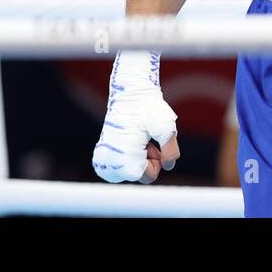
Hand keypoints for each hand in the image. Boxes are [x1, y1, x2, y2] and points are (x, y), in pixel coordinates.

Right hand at [92, 51, 180, 183]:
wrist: (130, 94)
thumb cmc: (148, 108)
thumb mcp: (165, 125)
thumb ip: (170, 149)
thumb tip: (167, 166)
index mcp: (124, 154)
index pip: (147, 176)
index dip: (155, 162)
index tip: (151, 145)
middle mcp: (109, 159)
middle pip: (138, 176)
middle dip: (146, 161)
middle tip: (145, 141)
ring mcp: (102, 158)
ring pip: (128, 173)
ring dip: (137, 160)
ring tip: (138, 141)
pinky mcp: (100, 156)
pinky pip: (116, 171)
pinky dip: (126, 161)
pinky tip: (130, 144)